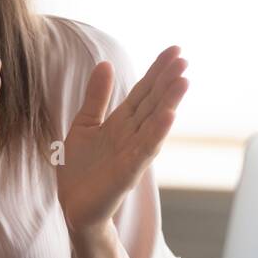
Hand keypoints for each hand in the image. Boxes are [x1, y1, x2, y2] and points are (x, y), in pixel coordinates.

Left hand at [56, 46, 188, 235]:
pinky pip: (145, 150)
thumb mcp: (84, 124)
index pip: (143, 91)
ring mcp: (132, 153)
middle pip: (153, 103)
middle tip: (183, 59)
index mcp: (121, 122)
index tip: (174, 50)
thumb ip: (97, 97)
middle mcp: (132, 135)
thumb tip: (106, 63)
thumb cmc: (80, 169)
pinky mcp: (128, 172)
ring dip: (169, 103)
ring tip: (184, 81)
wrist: (74, 207)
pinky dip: (157, 133)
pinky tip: (168, 116)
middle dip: (167, 81)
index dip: (157, 71)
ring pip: (154, 123)